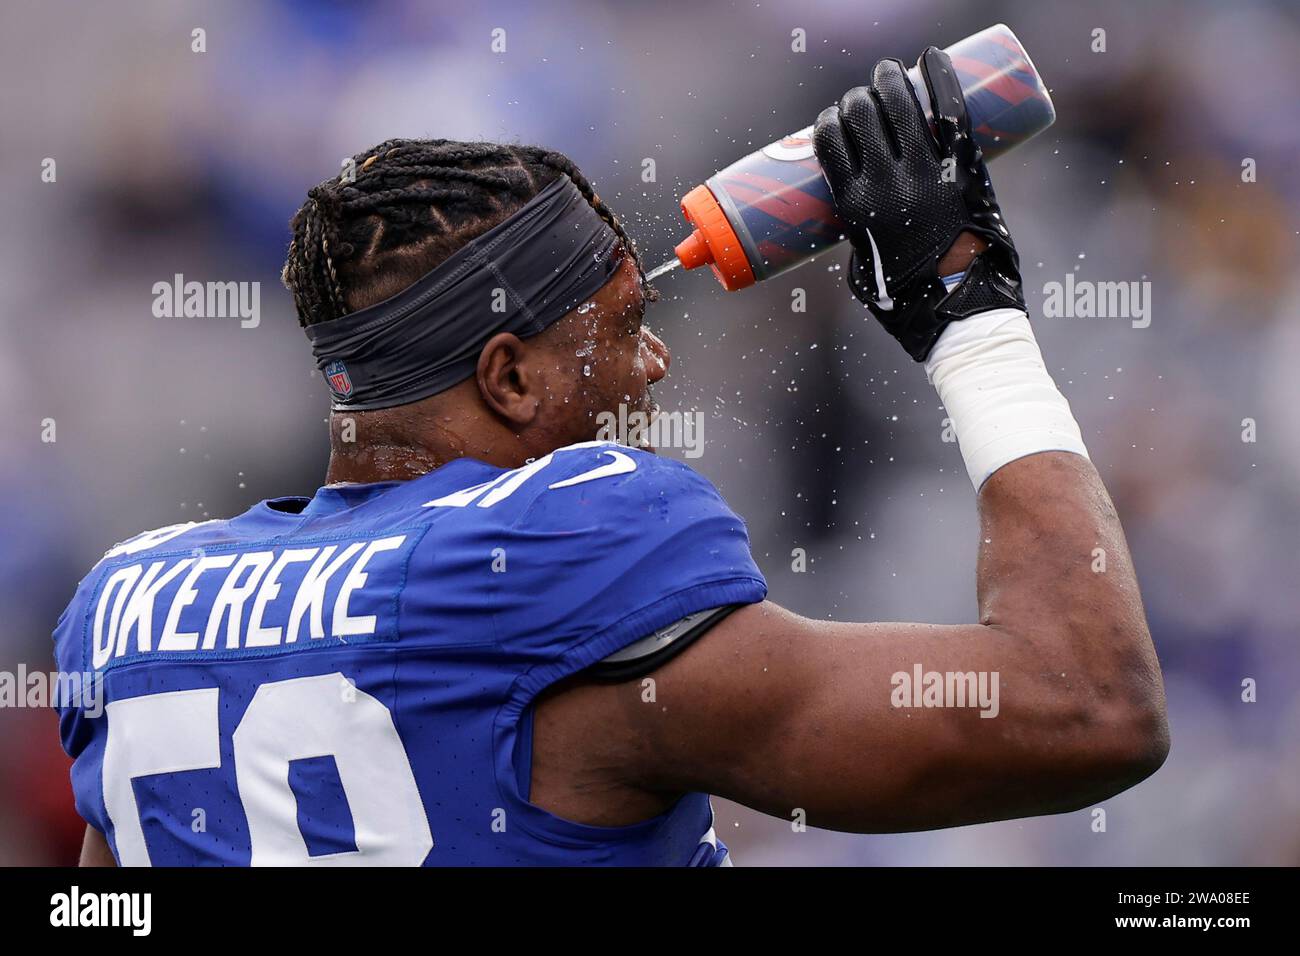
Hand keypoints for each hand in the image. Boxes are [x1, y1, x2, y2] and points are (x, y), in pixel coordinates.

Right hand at [813, 48, 1025, 360]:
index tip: (834, 121)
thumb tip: (856, 206)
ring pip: (901, 104)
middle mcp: (886, 183)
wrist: (957, 311)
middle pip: (861, 115)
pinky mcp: (963, 170)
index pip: (829, 140)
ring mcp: (927, 173)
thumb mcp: (861, 267)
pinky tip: (931, 58)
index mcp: (854, 206)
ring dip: (890, 79)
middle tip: (864, 100)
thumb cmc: (904, 301)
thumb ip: (854, 233)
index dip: (828, 120)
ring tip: (889, 73)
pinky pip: (951, 111)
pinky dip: (941, 77)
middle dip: (856, 97)